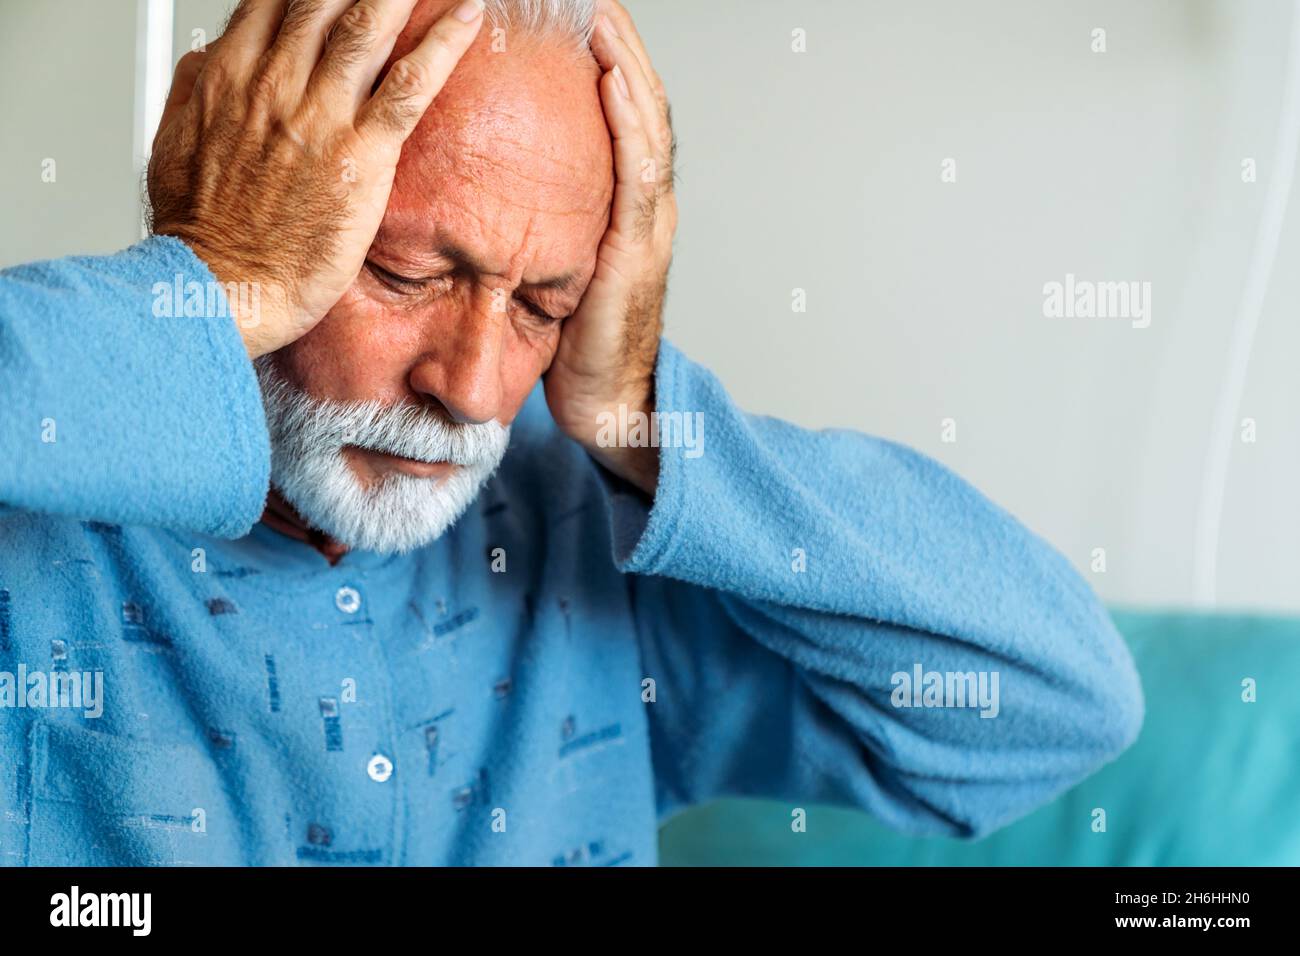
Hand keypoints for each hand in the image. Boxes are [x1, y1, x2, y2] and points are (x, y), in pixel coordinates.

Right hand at [148, 0, 485, 357]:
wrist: (221, 286)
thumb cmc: (202, 234)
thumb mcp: (173, 145)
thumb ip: (195, 92)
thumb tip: (209, 60)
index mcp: (229, 78)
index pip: (273, 2)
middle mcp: (274, 84)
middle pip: (323, 1)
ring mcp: (319, 115)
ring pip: (367, 26)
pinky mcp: (360, 153)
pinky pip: (410, 83)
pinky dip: (444, 43)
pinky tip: (467, 17)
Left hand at [544, 0, 677, 495]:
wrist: (607, 402)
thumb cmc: (571, 340)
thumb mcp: (549, 264)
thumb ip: (535, 221)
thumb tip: (482, 185)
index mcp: (620, 198)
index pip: (615, 104)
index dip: (599, 50)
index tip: (569, 3)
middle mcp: (642, 199)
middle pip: (636, 94)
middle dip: (614, 34)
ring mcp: (647, 219)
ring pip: (646, 117)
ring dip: (624, 56)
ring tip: (599, 6)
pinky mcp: (639, 245)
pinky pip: (639, 168)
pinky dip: (629, 116)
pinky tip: (610, 74)